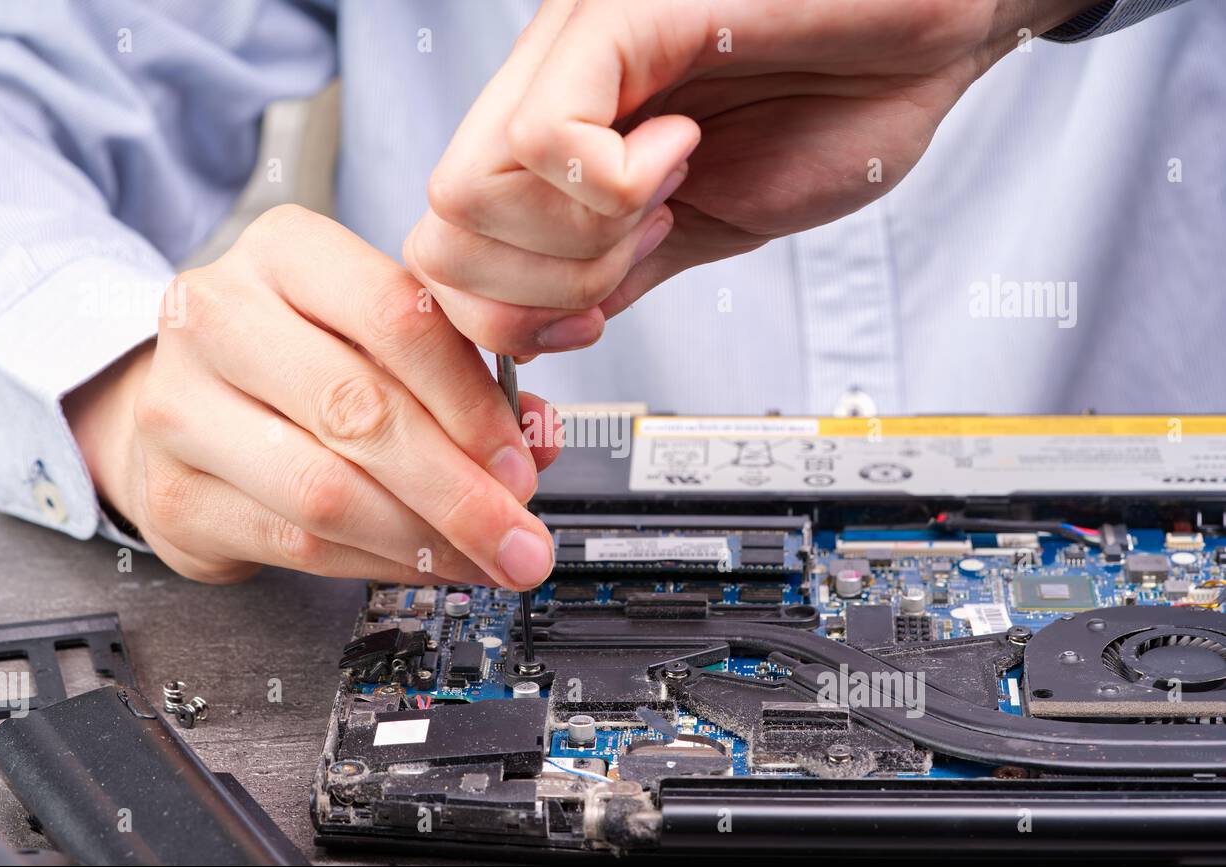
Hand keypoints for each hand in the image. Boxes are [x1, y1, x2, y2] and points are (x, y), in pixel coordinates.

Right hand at [65, 205, 559, 586]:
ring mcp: (180, 406)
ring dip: (424, 540)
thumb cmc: (298, 361)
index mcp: (285, 251)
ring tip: (484, 559)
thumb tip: (541, 439)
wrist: (180, 404)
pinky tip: (426, 567)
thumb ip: (462, 377)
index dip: (470, 401)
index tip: (522, 462)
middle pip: (360, 411)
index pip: (395, 315)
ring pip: (325, 490)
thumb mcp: (377, 337)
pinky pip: (296, 544)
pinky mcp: (172, 493)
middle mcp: (218, 316)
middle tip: (519, 536)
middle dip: (459, 491)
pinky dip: (379, 565)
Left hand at [404, 0, 1097, 352]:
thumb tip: (544, 331)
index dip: (504, 322)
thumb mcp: (703, 225)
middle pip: (440, 236)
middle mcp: (540, 94)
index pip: (443, 253)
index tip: (589, 320)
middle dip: (541, 293)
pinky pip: (546, 139)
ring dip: (586, 239)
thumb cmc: (837, 105)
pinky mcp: (613, 17)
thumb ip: (616, 274)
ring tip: (671, 182)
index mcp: (554, 145)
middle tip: (642, 243)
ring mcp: (566, 53)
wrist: (932, 33)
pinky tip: (684, 145)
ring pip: (470, 196)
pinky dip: (619, 184)